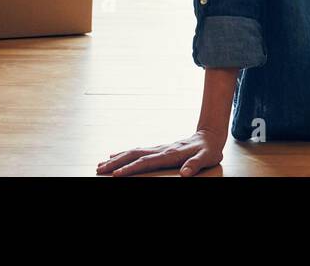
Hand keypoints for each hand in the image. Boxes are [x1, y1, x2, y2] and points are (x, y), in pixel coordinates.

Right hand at [97, 129, 225, 176]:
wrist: (210, 135)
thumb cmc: (208, 149)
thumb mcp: (207, 158)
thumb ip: (196, 164)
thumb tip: (185, 174)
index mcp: (170, 154)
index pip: (146, 162)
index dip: (130, 168)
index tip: (116, 174)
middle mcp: (161, 149)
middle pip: (134, 155)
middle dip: (116, 162)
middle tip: (99, 169)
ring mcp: (159, 148)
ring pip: (133, 152)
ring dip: (117, 158)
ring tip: (101, 164)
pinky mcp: (158, 149)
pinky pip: (138, 151)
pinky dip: (124, 154)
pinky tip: (116, 156)